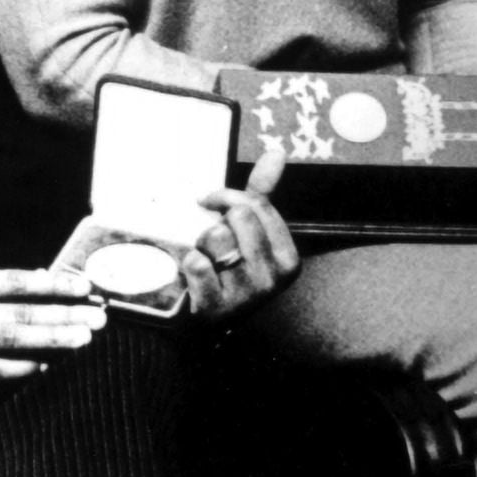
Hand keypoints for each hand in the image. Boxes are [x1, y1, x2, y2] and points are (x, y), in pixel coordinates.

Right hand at [0, 268, 107, 392]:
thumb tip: (40, 277)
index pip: (14, 281)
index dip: (52, 283)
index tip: (83, 286)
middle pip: (20, 314)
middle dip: (64, 315)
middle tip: (98, 317)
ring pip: (14, 344)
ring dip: (53, 341)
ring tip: (84, 338)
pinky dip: (26, 368)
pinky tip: (49, 363)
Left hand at [181, 151, 298, 322]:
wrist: (199, 324)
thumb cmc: (226, 271)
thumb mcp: (248, 232)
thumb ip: (262, 193)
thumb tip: (277, 153)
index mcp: (288, 259)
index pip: (256, 205)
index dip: (226, 198)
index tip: (211, 204)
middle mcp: (273, 279)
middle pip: (238, 217)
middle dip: (215, 224)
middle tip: (210, 243)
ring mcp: (247, 296)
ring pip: (216, 237)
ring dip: (201, 245)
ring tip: (205, 262)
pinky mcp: (216, 308)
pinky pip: (197, 264)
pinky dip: (188, 265)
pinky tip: (193, 279)